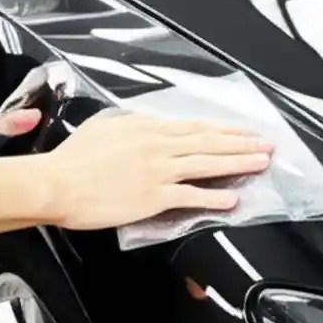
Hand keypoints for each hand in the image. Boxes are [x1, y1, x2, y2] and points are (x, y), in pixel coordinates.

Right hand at [36, 113, 273, 229]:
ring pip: (206, 163)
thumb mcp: (104, 127)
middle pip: (208, 142)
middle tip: (266, 145)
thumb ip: (130, 125)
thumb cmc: (73, 159)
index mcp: (146, 128)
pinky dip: (213, 196)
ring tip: (260, 163)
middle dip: (241, 143)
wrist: (56, 183)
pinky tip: (233, 199)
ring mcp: (158, 170)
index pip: (194, 127)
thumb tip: (146, 124)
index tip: (244, 131)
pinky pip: (190, 195)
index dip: (223, 130)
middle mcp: (157, 145)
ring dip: (237, 163)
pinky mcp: (153, 195)